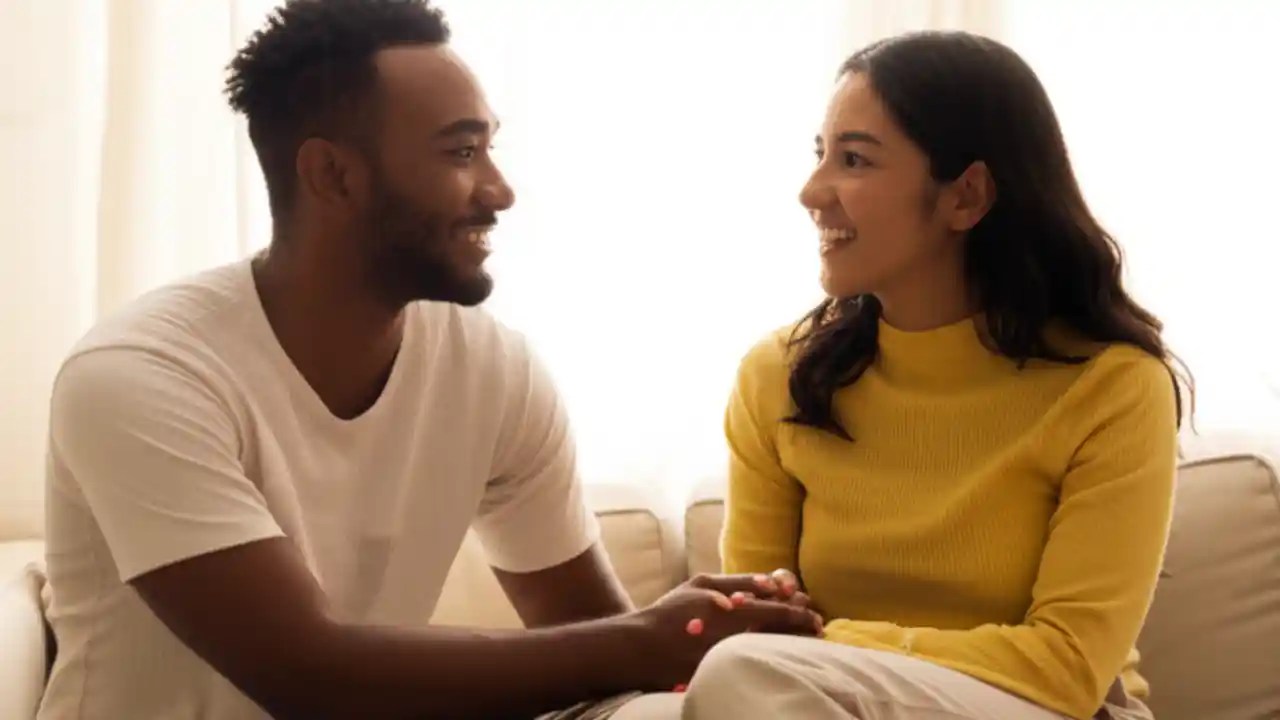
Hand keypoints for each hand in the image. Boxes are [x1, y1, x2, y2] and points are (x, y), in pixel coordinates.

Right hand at [631, 573, 822, 689]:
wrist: (642, 648)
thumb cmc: (672, 612)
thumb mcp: (701, 585)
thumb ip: (736, 581)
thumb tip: (770, 581)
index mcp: (730, 608)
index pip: (776, 608)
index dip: (797, 609)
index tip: (809, 608)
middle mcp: (734, 635)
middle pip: (780, 631)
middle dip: (801, 625)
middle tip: (817, 623)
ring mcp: (729, 657)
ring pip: (772, 648)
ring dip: (792, 640)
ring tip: (806, 636)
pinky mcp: (721, 675)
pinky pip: (755, 665)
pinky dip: (773, 656)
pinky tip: (782, 653)